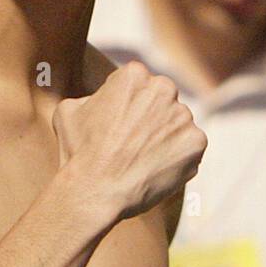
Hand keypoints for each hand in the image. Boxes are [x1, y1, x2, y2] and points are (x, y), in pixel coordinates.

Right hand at [53, 61, 206, 222]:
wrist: (96, 191)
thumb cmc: (78, 152)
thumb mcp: (69, 110)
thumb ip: (92, 96)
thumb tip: (101, 98)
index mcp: (134, 74)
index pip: (138, 85)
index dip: (126, 106)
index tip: (118, 125)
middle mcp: (164, 88)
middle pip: (162, 101)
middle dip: (151, 118)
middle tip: (133, 143)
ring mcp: (184, 116)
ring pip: (177, 125)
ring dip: (165, 139)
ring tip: (141, 161)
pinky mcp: (196, 142)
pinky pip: (189, 149)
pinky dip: (177, 160)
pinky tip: (155, 171)